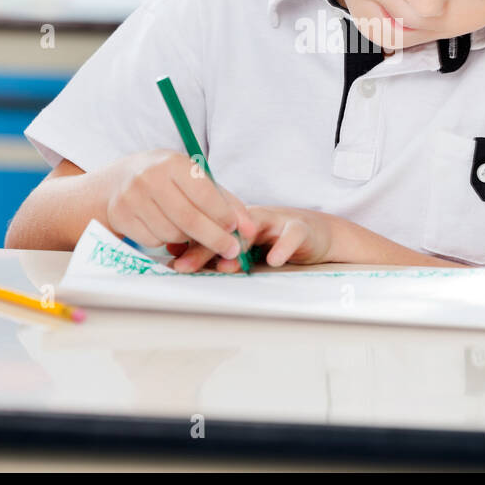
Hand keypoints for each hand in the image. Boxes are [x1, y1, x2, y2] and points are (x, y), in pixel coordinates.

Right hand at [100, 149, 257, 271]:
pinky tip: (165, 227)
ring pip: (172, 234)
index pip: (205, 194)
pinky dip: (165, 240)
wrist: (119, 179)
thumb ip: (225, 201)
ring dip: (187, 239)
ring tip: (189, 229)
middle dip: (215, 239)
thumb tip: (249, 228)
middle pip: (189, 220)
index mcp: (174, 163)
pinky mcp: (120, 216)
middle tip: (232, 250)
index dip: (223, 215)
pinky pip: (153, 241)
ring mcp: (132, 197)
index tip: (235, 229)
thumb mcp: (194, 179)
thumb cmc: (168, 179)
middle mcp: (150, 177)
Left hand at [183, 205, 336, 273]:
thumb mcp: (243, 249)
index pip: (208, 229)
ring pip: (253, 230)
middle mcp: (251, 218)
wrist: (313, 234)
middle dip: (203, 249)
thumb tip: (179, 259)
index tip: (171, 260)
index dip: (188, 243)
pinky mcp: (300, 228)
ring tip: (225, 266)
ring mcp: (275, 221)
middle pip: (224, 229)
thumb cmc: (273, 241)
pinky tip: (274, 260)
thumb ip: (216, 252)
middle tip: (185, 266)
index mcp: (235, 221)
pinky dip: (283, 247)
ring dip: (238, 247)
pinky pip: (291, 236)